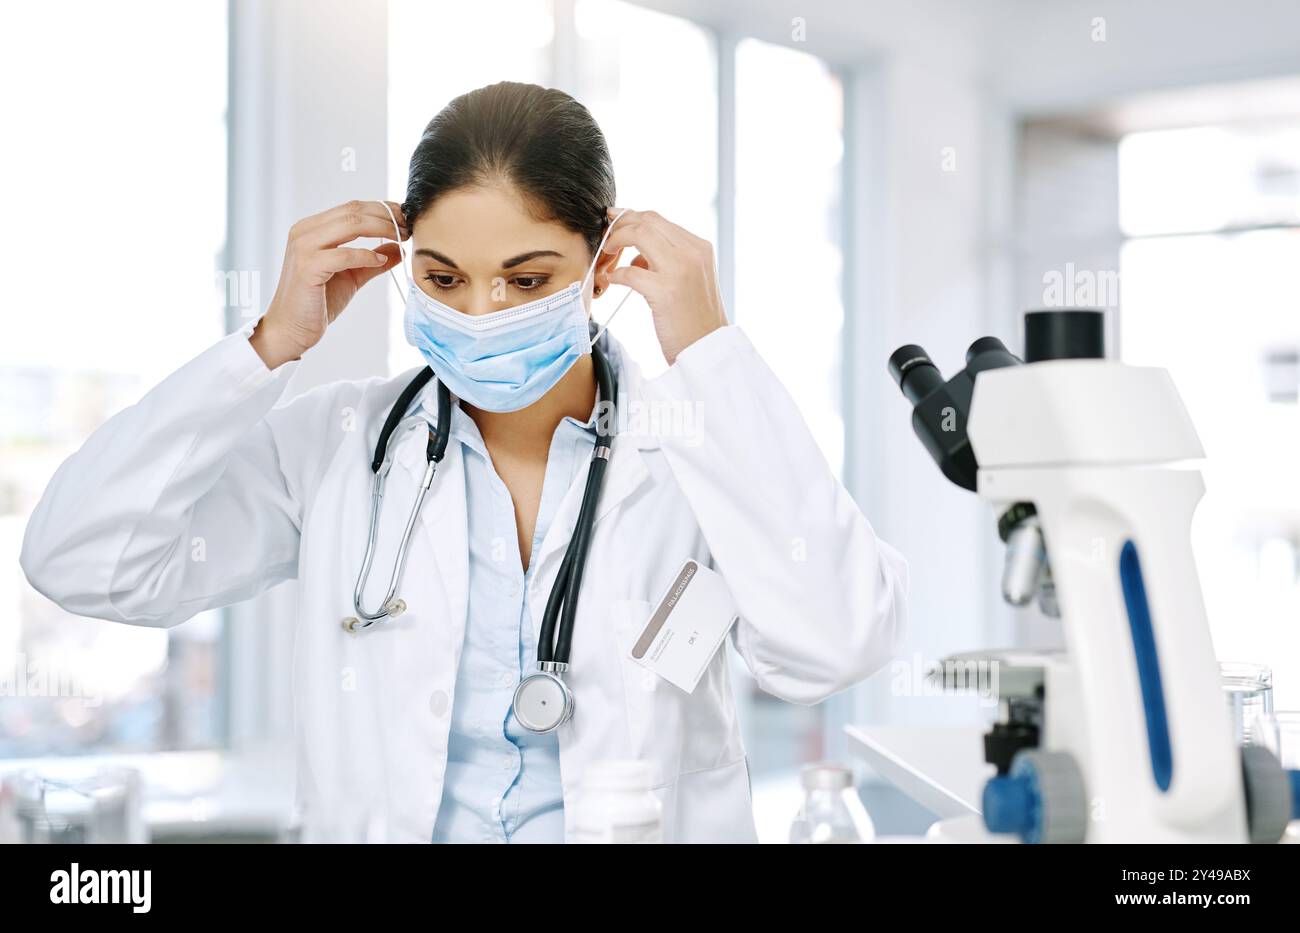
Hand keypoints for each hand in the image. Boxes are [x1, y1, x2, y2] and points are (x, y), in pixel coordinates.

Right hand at [250, 200, 406, 368]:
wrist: (290, 329)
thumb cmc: (318, 302)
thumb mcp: (352, 276)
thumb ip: (372, 261)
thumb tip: (399, 247)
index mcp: (312, 228)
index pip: (352, 207)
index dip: (382, 209)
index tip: (405, 217)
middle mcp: (305, 232)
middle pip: (353, 210)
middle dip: (386, 216)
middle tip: (408, 227)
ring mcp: (304, 247)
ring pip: (350, 224)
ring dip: (381, 229)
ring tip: (401, 238)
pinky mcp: (307, 267)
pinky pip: (344, 254)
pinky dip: (366, 256)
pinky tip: (380, 262)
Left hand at [600, 208, 726, 365]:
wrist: (710, 350)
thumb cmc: (695, 319)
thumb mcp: (691, 280)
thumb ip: (669, 261)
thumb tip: (636, 255)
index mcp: (700, 248)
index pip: (658, 219)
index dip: (631, 217)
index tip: (614, 222)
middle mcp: (693, 253)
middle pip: (647, 220)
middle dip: (620, 226)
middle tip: (606, 240)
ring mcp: (680, 270)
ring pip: (638, 234)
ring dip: (616, 242)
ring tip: (607, 258)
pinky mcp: (665, 292)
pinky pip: (630, 272)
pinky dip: (616, 275)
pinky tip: (612, 281)